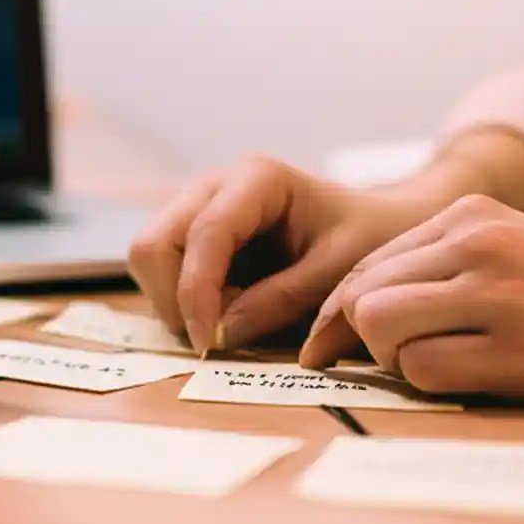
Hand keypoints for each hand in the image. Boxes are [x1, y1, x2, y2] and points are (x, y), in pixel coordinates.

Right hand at [128, 155, 439, 351]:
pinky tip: (227, 313)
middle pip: (153, 244)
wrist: (375, 229)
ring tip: (231, 323)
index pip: (204, 234)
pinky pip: (160, 275)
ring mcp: (194, 210)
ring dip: (176, 304)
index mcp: (255, 179)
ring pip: (147, 261)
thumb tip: (220, 334)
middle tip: (219, 338)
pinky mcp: (188, 238)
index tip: (211, 344)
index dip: (197, 292)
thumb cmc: (367, 242)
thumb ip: (283, 300)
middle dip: (175, 299)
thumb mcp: (340, 273)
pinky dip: (182, 304)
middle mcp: (212, 187)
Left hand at [301, 194, 523, 403]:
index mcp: (469, 214)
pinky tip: (468, 376)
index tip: (325, 341)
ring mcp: (498, 295)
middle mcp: (479, 244)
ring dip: (391, 357)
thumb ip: (437, 265)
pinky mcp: (517, 351)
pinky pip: (421, 370)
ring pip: (378, 325)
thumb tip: (348, 310)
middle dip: (357, 335)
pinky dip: (428, 382)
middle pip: (361, 293)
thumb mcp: (509, 250)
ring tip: (433, 362)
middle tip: (378, 360)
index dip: (338, 310)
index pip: (366, 263)